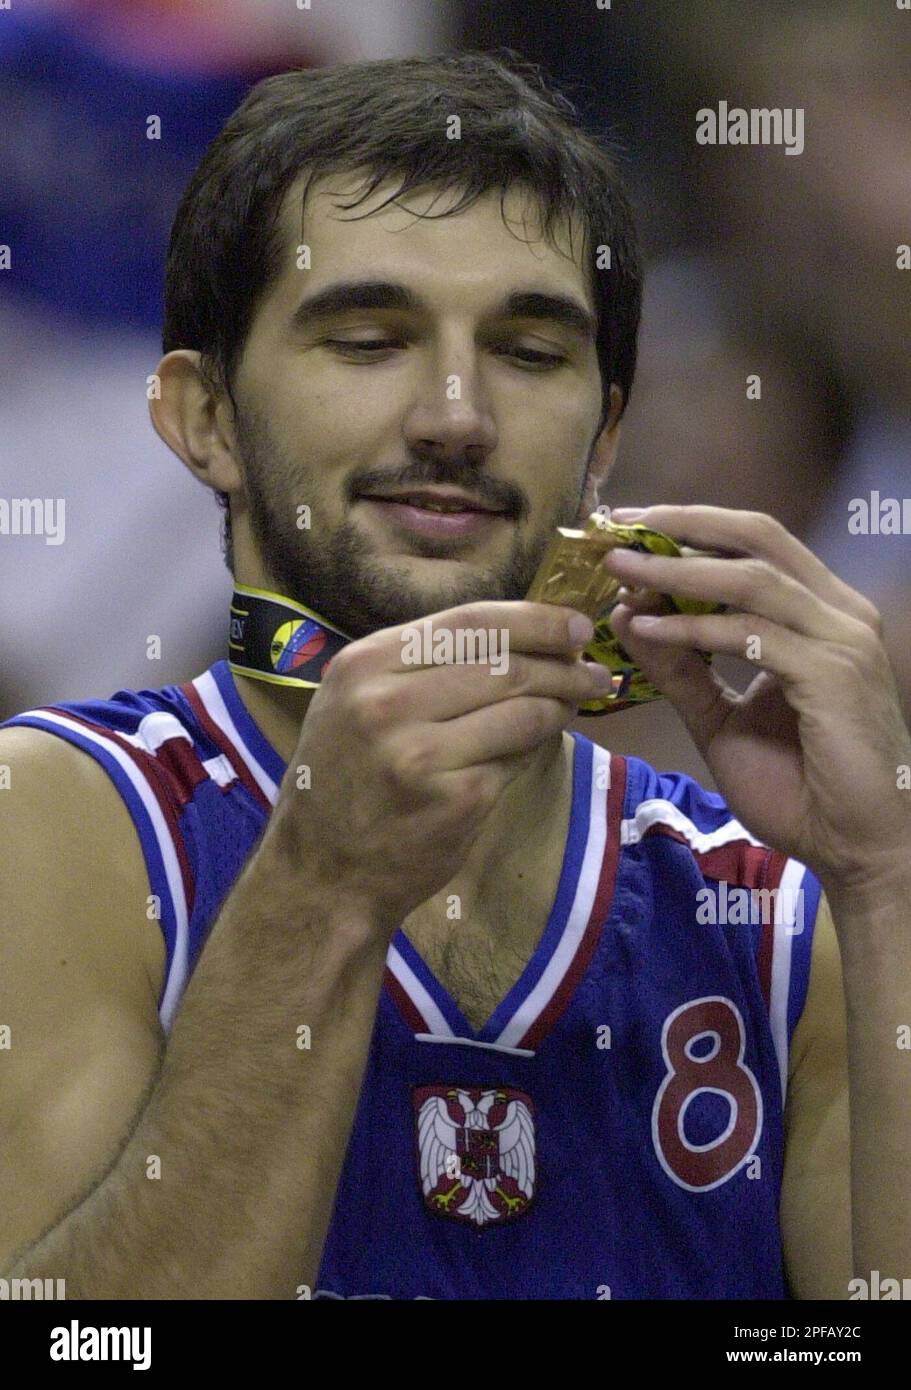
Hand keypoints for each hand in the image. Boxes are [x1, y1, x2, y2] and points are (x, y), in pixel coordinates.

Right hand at [268, 602, 610, 926]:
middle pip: (503, 663)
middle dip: (563, 664)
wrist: (322, 872)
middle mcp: (387, 703)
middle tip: (593, 671)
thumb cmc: (345, 780)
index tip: (576, 626)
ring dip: (561, 703)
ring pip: (521, 709)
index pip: (470, 622)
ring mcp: (421, 754)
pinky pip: (517, 757)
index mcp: (363, 665)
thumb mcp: (355, 702)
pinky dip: (536, 746)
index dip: (535, 619)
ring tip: (576, 702)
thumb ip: (420, 665)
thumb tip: (522, 636)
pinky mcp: (456, 800)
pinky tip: (541, 743)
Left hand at [602, 505, 910, 892]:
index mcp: (822, 615)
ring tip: (620, 568)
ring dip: (677, 570)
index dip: (694, 527)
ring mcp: (842, 640)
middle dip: (683, 526)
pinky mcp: (833, 675)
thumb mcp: (722, 720)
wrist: (858, 849)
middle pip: (758, 539)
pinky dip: (693, 629)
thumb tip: (630, 616)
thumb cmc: (802, 788)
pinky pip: (750, 636)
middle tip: (617, 527)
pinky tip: (648, 628)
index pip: (757, 546)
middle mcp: (840, 614)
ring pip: (750, 580)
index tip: (629, 527)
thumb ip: (682, 670)